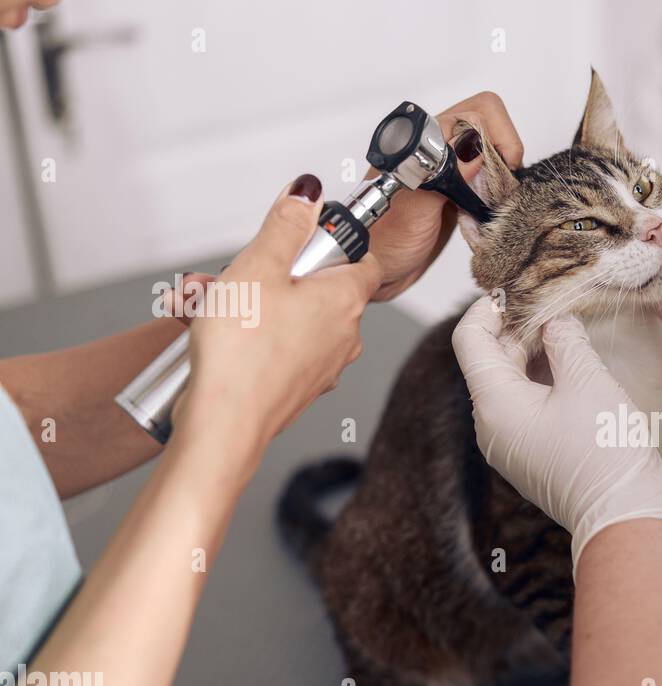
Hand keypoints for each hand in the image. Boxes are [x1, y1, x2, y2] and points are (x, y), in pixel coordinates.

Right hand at [177, 174, 382, 457]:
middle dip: (269, 274)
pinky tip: (212, 334)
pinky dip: (249, 335)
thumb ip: (286, 225)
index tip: (298, 240)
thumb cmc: (242, 352)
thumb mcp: (259, 265)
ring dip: (249, 304)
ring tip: (206, 304)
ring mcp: (324, 365)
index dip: (331, 243)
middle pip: (317, 287)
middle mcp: (344, 335)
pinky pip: (277, 346)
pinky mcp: (298, 387)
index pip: (363, 258)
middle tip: (231, 277)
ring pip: (291, 317)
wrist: (224, 424)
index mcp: (346, 300)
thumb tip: (307, 193)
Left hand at [368, 91, 523, 300]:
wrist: (375, 270)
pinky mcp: (459, 191)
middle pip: (493, 126)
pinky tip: (486, 213)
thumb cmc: (381, 243)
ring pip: (495, 152)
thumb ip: (443, 176)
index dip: (497, 139)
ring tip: (491, 204)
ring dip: (503, 176)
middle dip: (506, 155)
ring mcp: (451, 170)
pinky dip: (498, 193)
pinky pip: (490, 178)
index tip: (499, 173)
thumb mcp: (412, 211)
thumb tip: (474, 149)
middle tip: (499, 190)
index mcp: (423, 142)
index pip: (479, 113)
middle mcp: (439, 149)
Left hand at [451, 298, 661, 573]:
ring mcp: (509, 445)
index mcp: (493, 404)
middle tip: (555, 301)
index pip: (470, 339)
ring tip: (569, 330)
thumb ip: (564, 338)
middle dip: (520, 327)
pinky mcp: (531, 456)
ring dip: (535, 353)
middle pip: (491, 359)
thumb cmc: (606, 452)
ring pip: (511, 383)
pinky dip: (544, 380)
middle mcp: (490, 427)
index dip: (489, 306)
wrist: (625, 518)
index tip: (519, 288)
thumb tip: (553, 321)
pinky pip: (526, 406)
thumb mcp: (587, 379)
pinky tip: (574, 366)